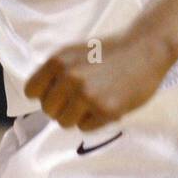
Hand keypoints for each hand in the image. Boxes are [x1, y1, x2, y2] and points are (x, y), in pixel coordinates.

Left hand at [26, 31, 174, 130]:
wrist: (145, 50)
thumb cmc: (109, 51)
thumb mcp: (74, 53)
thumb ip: (56, 72)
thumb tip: (39, 97)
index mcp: (58, 61)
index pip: (32, 91)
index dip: (44, 95)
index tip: (57, 94)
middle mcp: (69, 78)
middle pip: (48, 110)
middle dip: (61, 108)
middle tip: (79, 100)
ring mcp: (87, 95)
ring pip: (64, 122)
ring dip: (77, 116)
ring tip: (93, 102)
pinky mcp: (105, 110)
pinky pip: (85, 128)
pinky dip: (94, 120)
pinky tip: (107, 104)